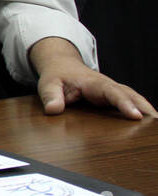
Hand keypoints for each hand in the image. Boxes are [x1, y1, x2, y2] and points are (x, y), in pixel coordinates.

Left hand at [36, 61, 156, 119]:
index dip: (125, 104)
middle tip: (156, 124)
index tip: (136, 116)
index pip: (113, 93)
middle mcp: (109, 87)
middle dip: (145, 109)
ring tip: (156, 128)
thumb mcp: (49, 84)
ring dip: (147, 112)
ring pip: (135, 100)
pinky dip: (142, 113)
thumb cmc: (57, 75)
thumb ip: (51, 96)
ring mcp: (114, 93)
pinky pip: (132, 105)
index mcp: (95, 83)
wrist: (62, 66)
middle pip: (132, 96)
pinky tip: (149, 127)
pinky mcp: (114, 100)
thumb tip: (53, 110)